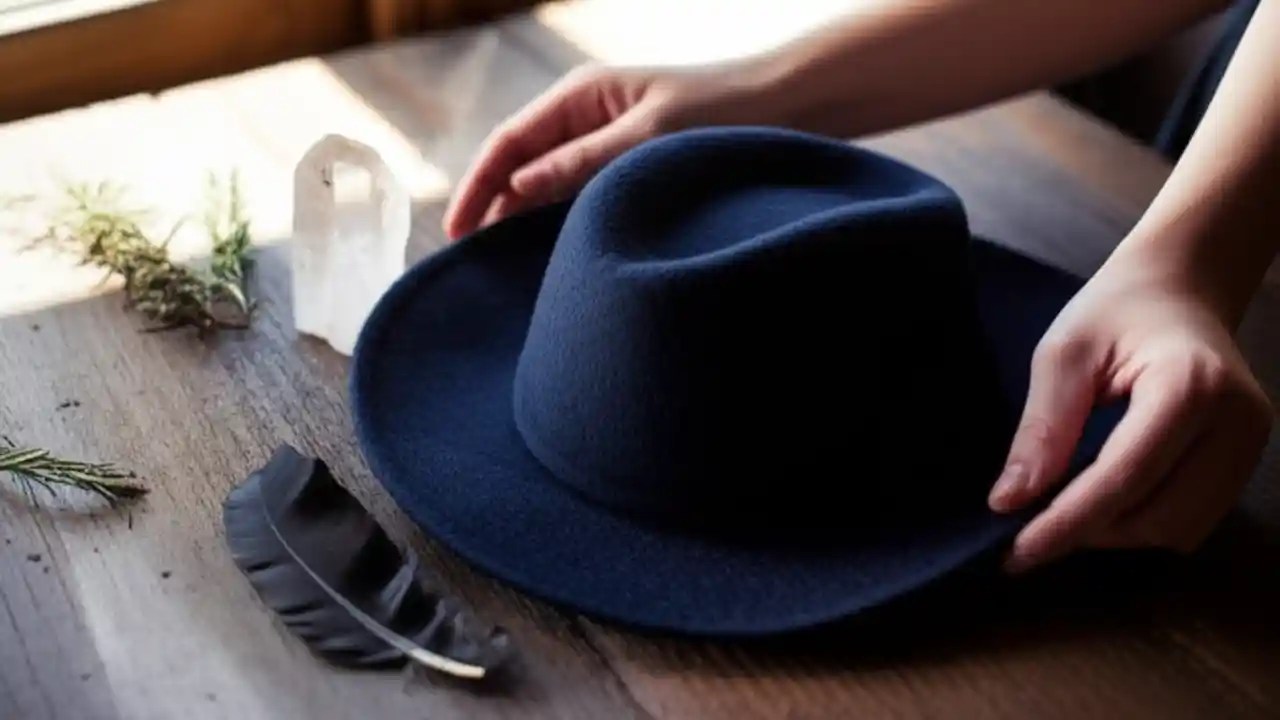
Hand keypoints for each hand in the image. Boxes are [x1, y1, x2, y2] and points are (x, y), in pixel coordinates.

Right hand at [443, 63, 774, 240]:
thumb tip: (519, 188)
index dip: (478, 186)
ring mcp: (605, 141)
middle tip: (472, 262)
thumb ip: (583, 163)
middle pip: (520, 165)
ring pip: (547, 183)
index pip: (509, 142)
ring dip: (523, 218)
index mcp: (581, 95)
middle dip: (492, 208)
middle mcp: (586, 115)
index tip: (457, 231)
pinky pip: (578, 195)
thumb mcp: (649, 138)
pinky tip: (551, 254)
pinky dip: (559, 221)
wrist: (786, 106)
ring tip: (500, 267)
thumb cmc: (723, 111)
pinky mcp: (627, 167)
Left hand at [989, 246, 1272, 571]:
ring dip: (1116, 532)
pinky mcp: (1248, 459)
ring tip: (1067, 505)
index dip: (1066, 524)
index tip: (1014, 552)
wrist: (1180, 286)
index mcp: (1189, 386)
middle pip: (1158, 517)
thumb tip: (1009, 502)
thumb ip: (1041, 429)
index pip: (1123, 479)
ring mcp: (1251, 444)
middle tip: (1032, 522)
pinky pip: (1193, 519)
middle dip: (1090, 531)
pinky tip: (1105, 497)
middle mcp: (1236, 422)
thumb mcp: (1063, 354)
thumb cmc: (1114, 310)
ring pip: (1179, 530)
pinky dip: (1143, 521)